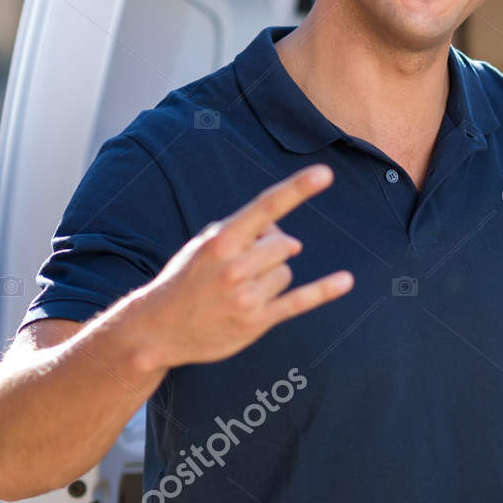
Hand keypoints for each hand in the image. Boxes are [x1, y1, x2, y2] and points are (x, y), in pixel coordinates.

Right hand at [132, 164, 352, 370]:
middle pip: (285, 246)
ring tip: (241, 291)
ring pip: (287, 273)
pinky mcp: (256, 322)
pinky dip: (324, 290)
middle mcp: (235, 267)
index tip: (324, 173)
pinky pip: (298, 301)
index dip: (297, 189)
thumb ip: (244, 233)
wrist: (157, 329)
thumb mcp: (204, 246)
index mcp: (221, 241)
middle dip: (272, 251)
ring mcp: (246, 296)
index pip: (266, 208)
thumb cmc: (186, 279)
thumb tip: (291, 241)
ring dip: (272, 278)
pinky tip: (345, 281)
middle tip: (244, 266)